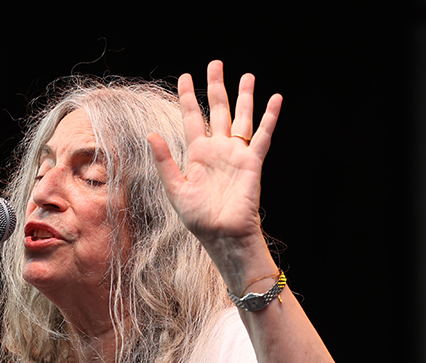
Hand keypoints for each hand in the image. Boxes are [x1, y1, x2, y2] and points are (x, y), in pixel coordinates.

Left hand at [148, 61, 281, 265]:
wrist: (222, 234)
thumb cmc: (198, 217)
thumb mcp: (175, 188)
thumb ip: (164, 161)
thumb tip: (150, 134)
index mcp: (197, 154)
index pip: (192, 117)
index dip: (188, 97)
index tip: (185, 77)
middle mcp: (217, 149)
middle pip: (218, 110)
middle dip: (217, 87)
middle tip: (215, 64)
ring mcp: (236, 154)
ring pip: (241, 117)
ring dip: (245, 97)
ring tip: (247, 75)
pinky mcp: (252, 162)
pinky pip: (262, 135)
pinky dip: (270, 117)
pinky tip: (275, 99)